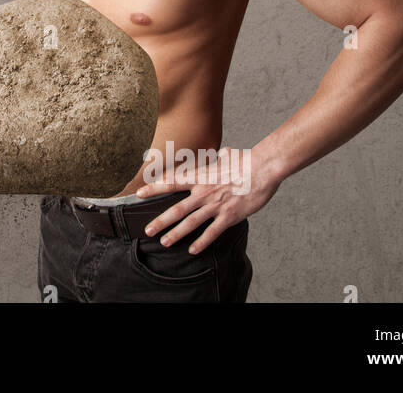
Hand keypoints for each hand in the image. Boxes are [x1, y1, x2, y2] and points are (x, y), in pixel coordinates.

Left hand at [134, 145, 279, 253]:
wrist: (263, 168)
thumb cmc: (247, 161)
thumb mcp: (229, 156)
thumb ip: (222, 158)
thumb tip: (225, 153)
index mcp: (201, 176)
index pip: (172, 182)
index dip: (154, 189)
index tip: (139, 194)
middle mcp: (204, 192)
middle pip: (177, 209)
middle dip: (160, 221)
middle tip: (147, 230)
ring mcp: (216, 205)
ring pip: (191, 223)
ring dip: (176, 234)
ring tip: (164, 242)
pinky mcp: (229, 216)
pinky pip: (212, 232)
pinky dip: (201, 242)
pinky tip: (193, 250)